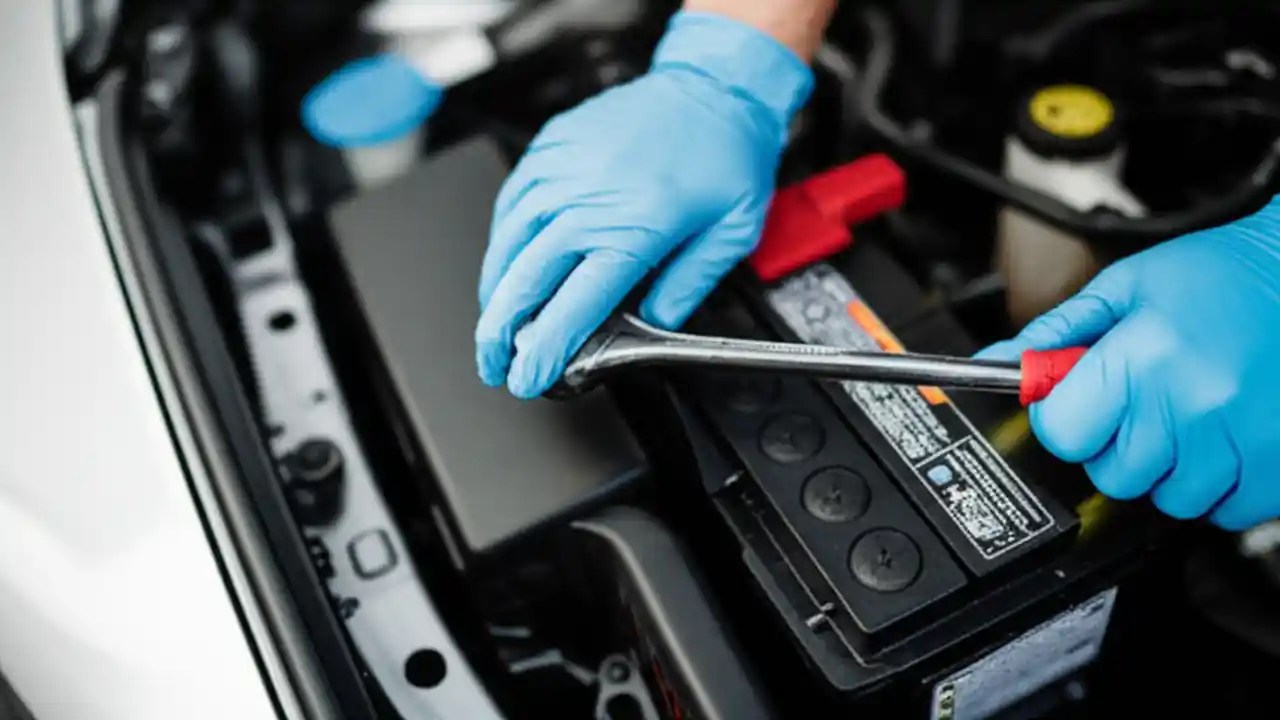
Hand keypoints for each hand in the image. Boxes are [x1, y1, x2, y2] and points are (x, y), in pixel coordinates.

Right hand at [475, 10, 812, 397]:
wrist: (713, 84)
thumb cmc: (725, 152)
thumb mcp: (731, 235)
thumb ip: (686, 288)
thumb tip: (653, 324)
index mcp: (633, 229)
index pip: (572, 307)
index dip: (544, 351)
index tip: (527, 377)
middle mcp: (587, 199)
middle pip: (524, 281)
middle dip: (500, 333)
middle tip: (493, 363)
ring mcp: (563, 170)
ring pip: (507, 243)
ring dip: (495, 291)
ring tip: (495, 322)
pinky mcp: (551, 147)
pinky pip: (511, 201)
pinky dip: (502, 240)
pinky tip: (506, 262)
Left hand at [979, 196, 1279, 530]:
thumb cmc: (1226, 274)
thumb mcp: (1127, 286)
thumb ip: (1057, 333)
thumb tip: (1002, 364)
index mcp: (1145, 358)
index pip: (1063, 433)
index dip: (1064, 416)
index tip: (1081, 399)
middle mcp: (1194, 406)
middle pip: (1112, 474)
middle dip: (1116, 442)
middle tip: (1146, 400)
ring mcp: (1244, 443)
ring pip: (1169, 499)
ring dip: (1170, 467)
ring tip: (1192, 413)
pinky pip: (1224, 511)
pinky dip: (1219, 484)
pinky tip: (1227, 436)